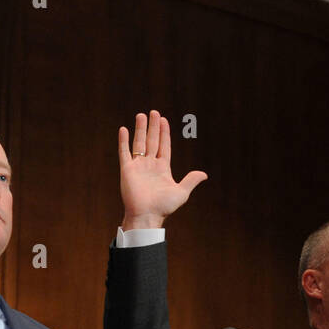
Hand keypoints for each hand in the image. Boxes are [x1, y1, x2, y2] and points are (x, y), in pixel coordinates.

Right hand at [117, 110, 206, 229]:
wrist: (146, 216)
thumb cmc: (163, 207)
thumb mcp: (181, 192)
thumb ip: (191, 180)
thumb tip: (204, 174)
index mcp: (163, 168)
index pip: (164, 146)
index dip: (164, 133)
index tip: (164, 120)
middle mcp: (150, 165)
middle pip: (152, 141)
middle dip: (153, 127)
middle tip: (154, 112)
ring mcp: (138, 166)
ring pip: (139, 143)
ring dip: (140, 129)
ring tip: (141, 115)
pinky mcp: (127, 170)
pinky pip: (124, 152)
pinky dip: (123, 141)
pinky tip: (124, 129)